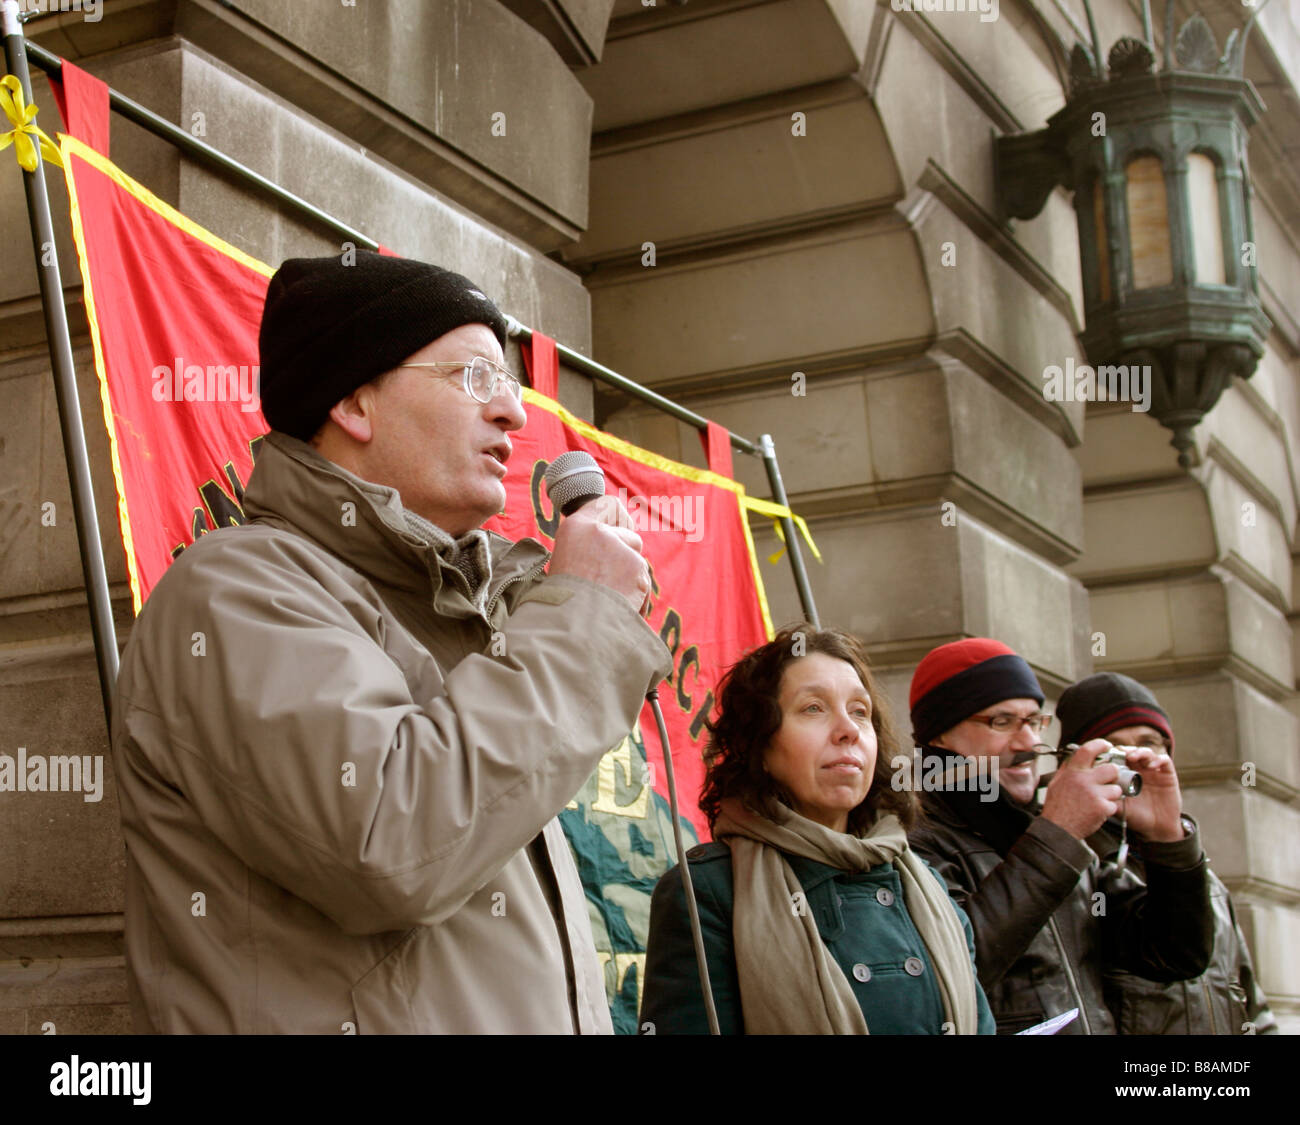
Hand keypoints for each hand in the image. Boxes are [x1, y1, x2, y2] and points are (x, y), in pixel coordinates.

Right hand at [547, 495, 650, 614]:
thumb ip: (590, 550)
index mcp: (574, 527)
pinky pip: (644, 584)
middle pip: (631, 537)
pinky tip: (617, 609)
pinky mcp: (637, 567)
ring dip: (630, 582)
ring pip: (638, 563)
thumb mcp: (567, 564)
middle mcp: (598, 531)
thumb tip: (614, 547)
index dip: (620, 518)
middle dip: (627, 558)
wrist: (568, 627)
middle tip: (608, 581)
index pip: (609, 505)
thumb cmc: (562, 602)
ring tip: (606, 601)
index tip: (623, 528)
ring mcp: (620, 548)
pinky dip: (637, 599)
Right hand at [1039, 739, 1122, 839]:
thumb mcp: (1057, 782)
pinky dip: (1108, 809)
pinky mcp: (1102, 807)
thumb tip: (1075, 756)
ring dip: (1111, 795)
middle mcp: (1084, 780)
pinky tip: (1097, 811)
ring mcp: (1094, 794)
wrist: (1058, 829)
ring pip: (1116, 789)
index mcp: (1073, 771)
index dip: (1101, 744)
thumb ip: (1068, 768)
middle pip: (1112, 769)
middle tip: (1108, 781)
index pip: (1088, 750)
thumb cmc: (1057, 806)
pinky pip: (1114, 804)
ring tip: (1100, 800)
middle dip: (1113, 775)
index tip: (1107, 745)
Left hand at [1107, 744, 1184, 841]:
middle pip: (1132, 752)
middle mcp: (1139, 770)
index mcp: (1126, 775)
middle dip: (1125, 750)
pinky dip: (1158, 759)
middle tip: (1120, 753)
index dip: (1112, 754)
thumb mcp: (1119, 806)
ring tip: (1133, 757)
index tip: (1105, 756)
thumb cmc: (1136, 816)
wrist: (1157, 828)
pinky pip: (1165, 761)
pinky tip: (1152, 766)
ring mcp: (1153, 771)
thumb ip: (1108, 797)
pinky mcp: (1167, 774)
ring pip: (1147, 753)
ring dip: (1139, 752)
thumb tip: (1092, 790)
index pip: (1118, 758)